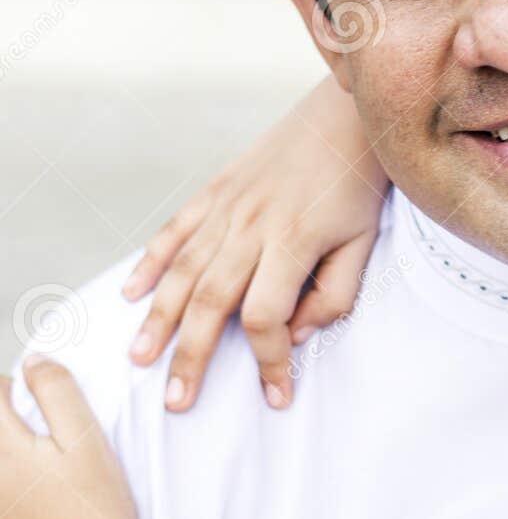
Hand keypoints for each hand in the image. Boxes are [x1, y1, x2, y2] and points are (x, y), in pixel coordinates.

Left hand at [0, 358, 140, 518]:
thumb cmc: (96, 506)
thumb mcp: (86, 441)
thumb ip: (58, 393)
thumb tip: (35, 362)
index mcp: (1, 447)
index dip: (7, 391)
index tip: (23, 397)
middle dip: (1, 427)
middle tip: (21, 433)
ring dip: (3, 461)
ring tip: (22, 467)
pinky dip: (2, 503)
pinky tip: (20, 506)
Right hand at [122, 62, 388, 412]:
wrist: (345, 117)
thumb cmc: (358, 187)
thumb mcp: (364, 246)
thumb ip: (334, 296)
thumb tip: (294, 336)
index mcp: (293, 243)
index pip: (267, 317)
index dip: (269, 362)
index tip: (276, 396)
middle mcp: (251, 226)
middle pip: (211, 302)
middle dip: (192, 357)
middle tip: (177, 401)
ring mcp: (227, 207)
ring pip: (182, 270)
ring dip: (159, 318)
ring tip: (141, 357)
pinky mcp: (215, 190)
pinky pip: (174, 231)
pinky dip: (150, 262)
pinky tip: (133, 294)